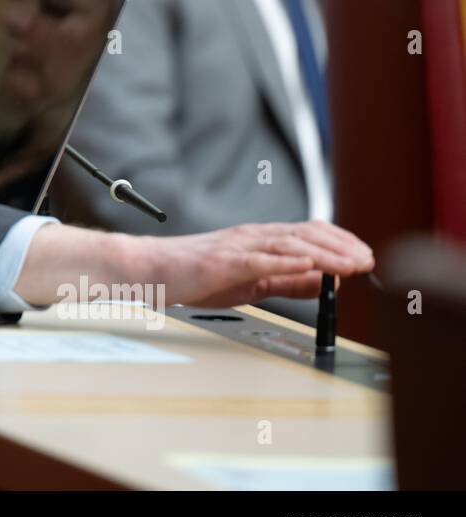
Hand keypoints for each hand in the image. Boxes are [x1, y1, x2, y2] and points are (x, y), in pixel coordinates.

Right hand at [135, 220, 373, 306]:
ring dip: (324, 256)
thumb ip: (285, 281)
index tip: (364, 257)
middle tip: (368, 261)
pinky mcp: (222, 262)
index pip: (308, 234)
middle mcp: (251, 237)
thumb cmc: (192, 275)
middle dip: (341, 248)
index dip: (340, 243)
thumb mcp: (248, 281)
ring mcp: (237, 247)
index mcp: (258, 240)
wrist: (149, 269)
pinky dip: (288, 263)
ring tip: (350, 266)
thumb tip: (323, 283)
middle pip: (305, 235)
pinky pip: (260, 260)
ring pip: (289, 245)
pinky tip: (309, 268)